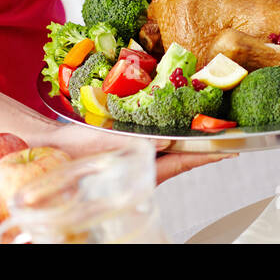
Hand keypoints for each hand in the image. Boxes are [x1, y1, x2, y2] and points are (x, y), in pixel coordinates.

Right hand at [35, 122, 231, 184]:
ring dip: (190, 131)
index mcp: (144, 168)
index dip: (209, 155)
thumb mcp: (104, 147)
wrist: (46, 144)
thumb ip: (136, 146)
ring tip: (214, 117)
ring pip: (173, 142)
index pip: (185, 161)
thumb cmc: (72, 152)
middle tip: (231, 128)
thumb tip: (166, 142)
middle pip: (185, 151)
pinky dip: (170, 123)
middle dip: (206, 141)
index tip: (232, 150)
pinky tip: (178, 111)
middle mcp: (147, 160)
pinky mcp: (132, 139)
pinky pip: (157, 132)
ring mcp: (141, 150)